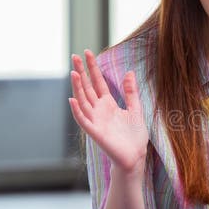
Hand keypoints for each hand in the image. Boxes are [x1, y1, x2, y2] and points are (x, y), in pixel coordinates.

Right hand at [69, 49, 148, 173]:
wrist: (135, 156)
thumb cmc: (134, 136)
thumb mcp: (135, 109)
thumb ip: (131, 92)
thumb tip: (129, 72)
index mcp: (108, 104)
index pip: (98, 82)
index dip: (92, 68)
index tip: (87, 53)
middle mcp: (99, 110)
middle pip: (87, 88)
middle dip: (81, 72)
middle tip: (74, 56)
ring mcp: (95, 121)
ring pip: (83, 101)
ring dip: (77, 88)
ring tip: (74, 73)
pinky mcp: (95, 132)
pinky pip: (83, 120)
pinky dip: (77, 110)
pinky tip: (72, 99)